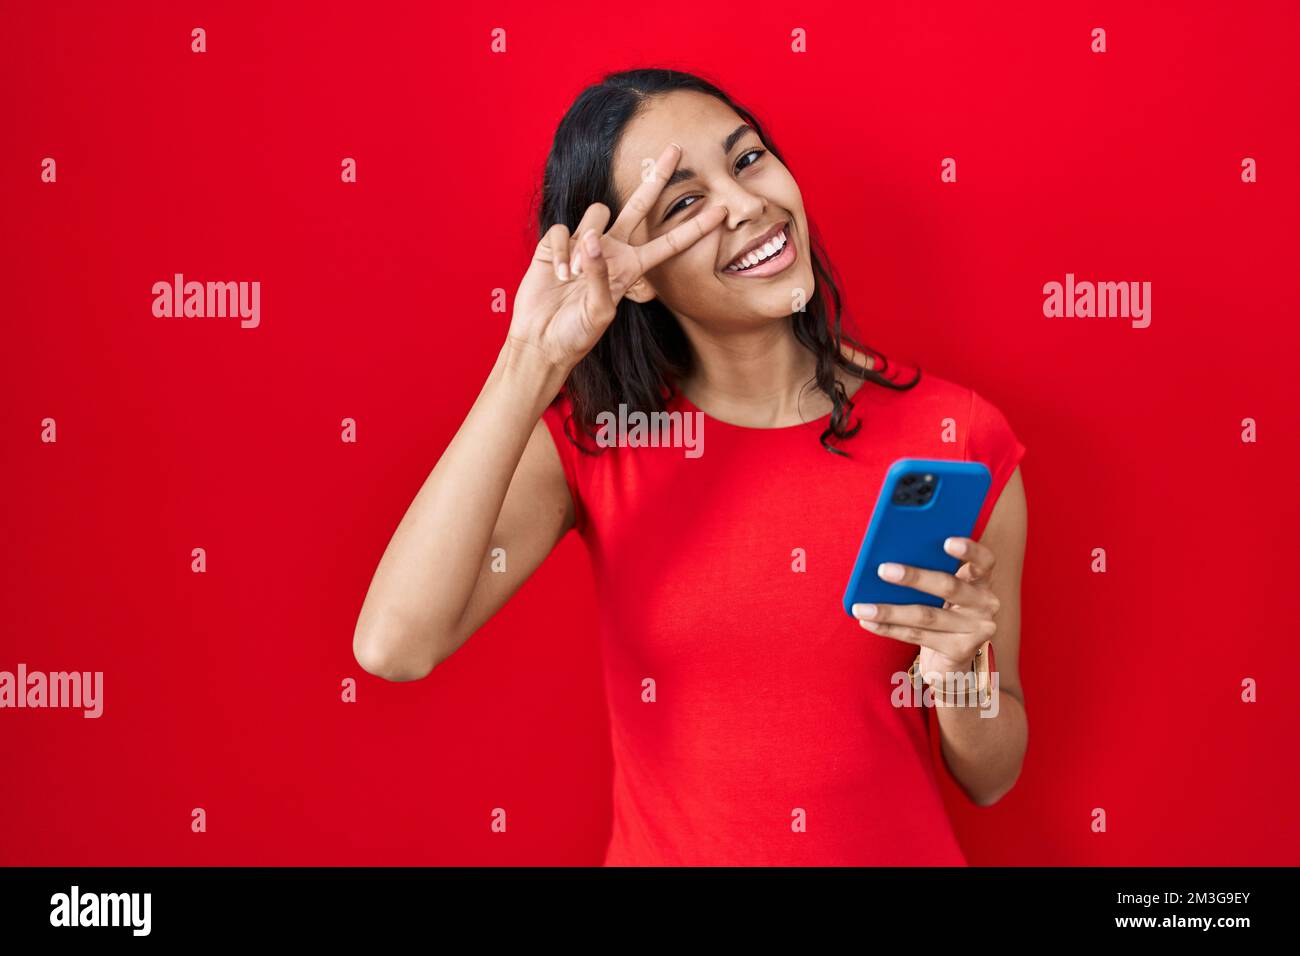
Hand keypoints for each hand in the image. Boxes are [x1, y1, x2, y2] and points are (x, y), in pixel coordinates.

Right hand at [507, 142, 727, 373]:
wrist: (542, 339)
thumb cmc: (576, 333)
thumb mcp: (599, 311)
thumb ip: (600, 274)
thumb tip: (590, 240)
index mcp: (632, 268)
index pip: (669, 243)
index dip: (695, 228)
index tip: (720, 211)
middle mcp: (612, 249)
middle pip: (639, 205)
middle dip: (657, 177)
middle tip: (676, 148)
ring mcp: (584, 243)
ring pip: (597, 213)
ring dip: (585, 244)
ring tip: (573, 276)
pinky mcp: (557, 243)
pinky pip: (563, 231)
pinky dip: (560, 253)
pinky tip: (558, 276)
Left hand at [849, 536, 1000, 680]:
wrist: (951, 656)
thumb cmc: (941, 610)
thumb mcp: (941, 590)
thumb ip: (929, 570)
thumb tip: (889, 559)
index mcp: (981, 579)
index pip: (984, 560)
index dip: (969, 550)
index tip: (947, 541)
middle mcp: (985, 603)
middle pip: (949, 587)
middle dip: (914, 577)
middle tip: (883, 570)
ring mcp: (977, 629)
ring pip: (927, 616)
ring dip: (890, 611)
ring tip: (862, 606)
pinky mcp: (961, 650)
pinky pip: (918, 636)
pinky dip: (889, 629)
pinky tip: (868, 621)